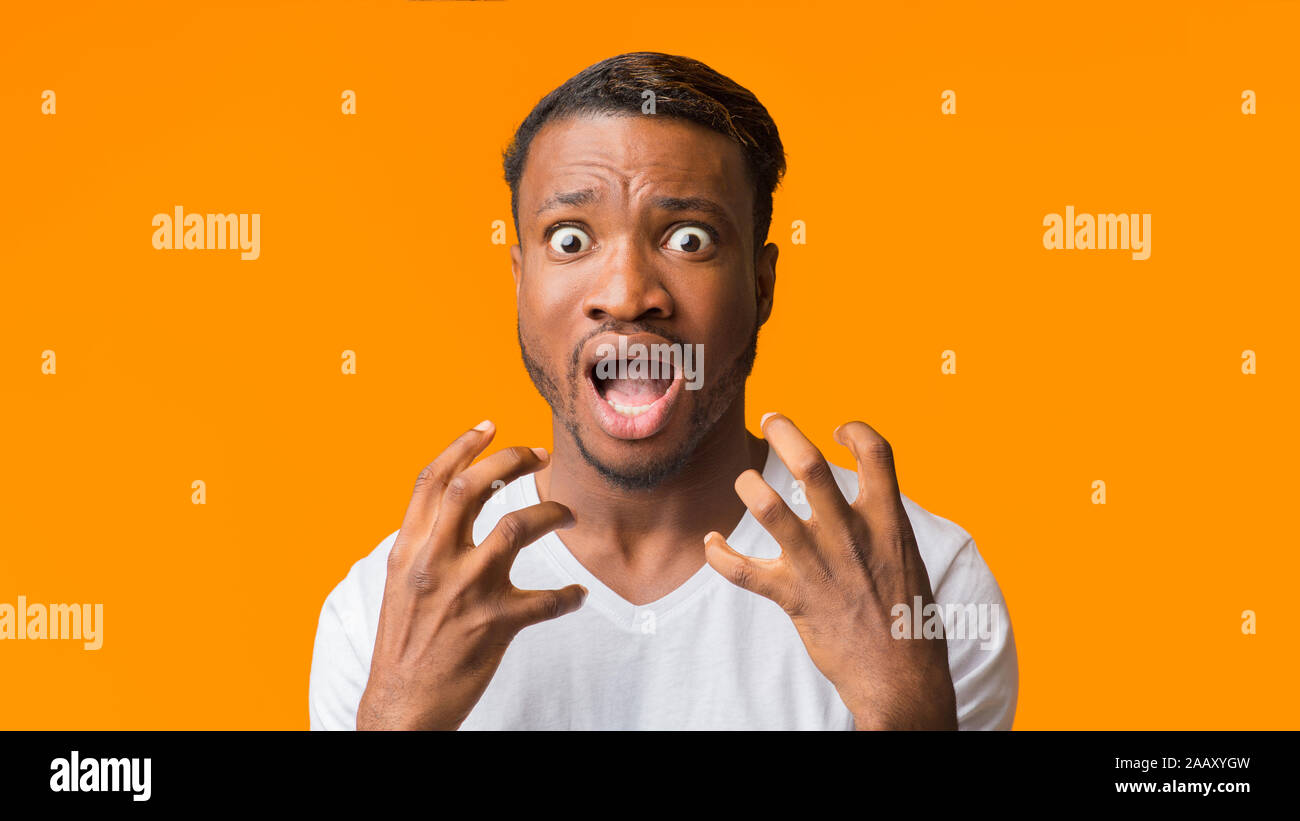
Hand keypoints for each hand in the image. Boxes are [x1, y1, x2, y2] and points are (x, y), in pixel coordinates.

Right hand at [357, 421, 587, 729]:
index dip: (462, 445)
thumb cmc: (405, 643)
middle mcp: (433, 563)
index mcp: (408, 550)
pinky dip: (569, 595)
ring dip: (550, 513)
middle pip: (471, 488)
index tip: (490, 425)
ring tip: (568, 514)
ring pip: (514, 528)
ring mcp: (464, 592)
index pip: (431, 481)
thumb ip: (424, 542)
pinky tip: (578, 593)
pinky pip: (547, 600)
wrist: (402, 706)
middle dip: (510, 460)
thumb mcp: (401, 582)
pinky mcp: (494, 624)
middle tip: (540, 453)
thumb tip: (452, 504)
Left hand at [703, 413, 957, 729]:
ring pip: (767, 507)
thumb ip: (882, 520)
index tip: (838, 431)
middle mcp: (850, 535)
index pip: (877, 451)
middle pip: (809, 464)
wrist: (902, 678)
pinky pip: (742, 570)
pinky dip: (719, 554)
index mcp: (888, 521)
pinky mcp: (792, 597)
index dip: (855, 429)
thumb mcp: (907, 556)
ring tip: (746, 482)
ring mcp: (818, 565)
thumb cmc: (908, 616)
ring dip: (749, 485)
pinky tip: (712, 543)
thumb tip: (864, 490)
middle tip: (773, 419)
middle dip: (785, 430)